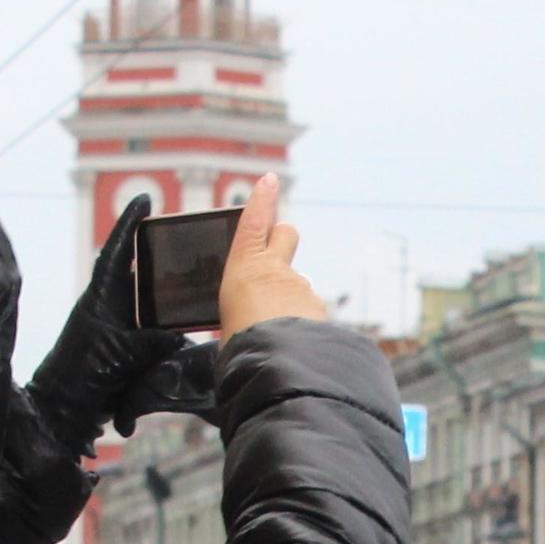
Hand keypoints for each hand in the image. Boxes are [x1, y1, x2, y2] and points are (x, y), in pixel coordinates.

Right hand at [217, 174, 324, 336]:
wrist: (278, 364)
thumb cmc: (241, 345)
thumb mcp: (225, 322)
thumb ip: (239, 310)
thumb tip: (249, 317)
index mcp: (246, 267)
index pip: (254, 221)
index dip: (262, 198)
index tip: (270, 180)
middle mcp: (277, 271)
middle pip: (286, 233)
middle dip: (281, 236)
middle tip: (273, 250)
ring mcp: (302, 288)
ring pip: (297, 282)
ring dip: (289, 297)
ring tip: (276, 329)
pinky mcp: (319, 310)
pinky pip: (308, 310)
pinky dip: (301, 322)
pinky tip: (294, 342)